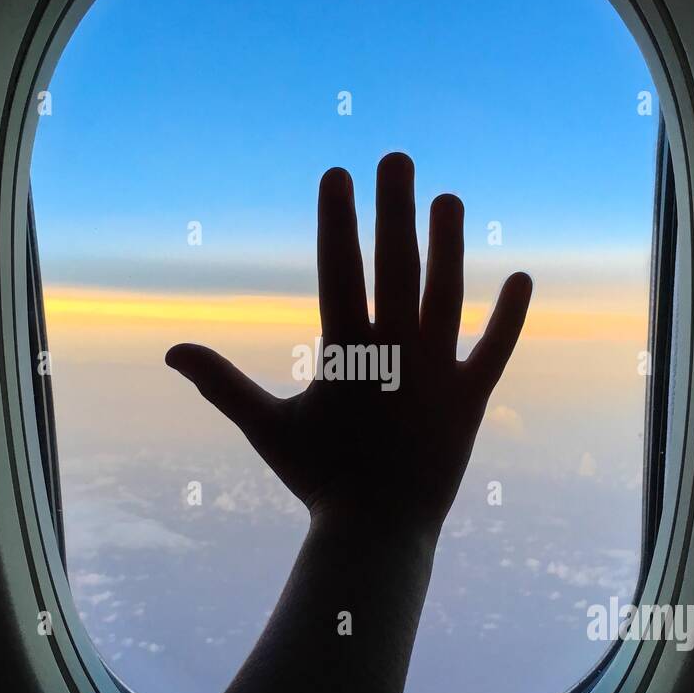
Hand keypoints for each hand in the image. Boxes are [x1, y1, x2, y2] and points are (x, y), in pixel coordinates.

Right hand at [166, 152, 531, 537]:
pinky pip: (497, 348)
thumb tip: (171, 351)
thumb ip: (221, 383)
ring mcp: (438, 372)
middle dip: (395, 208)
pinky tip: (522, 277)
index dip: (338, 218)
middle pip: (397, 265)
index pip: (340, 269)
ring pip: (448, 294)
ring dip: (449, 243)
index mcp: (346, 353)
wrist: (378, 533)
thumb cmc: (318, 480)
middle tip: (396, 158)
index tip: (338, 173)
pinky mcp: (471, 398)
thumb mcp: (265, 428)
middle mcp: (396, 352)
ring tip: (448, 199)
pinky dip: (511, 315)